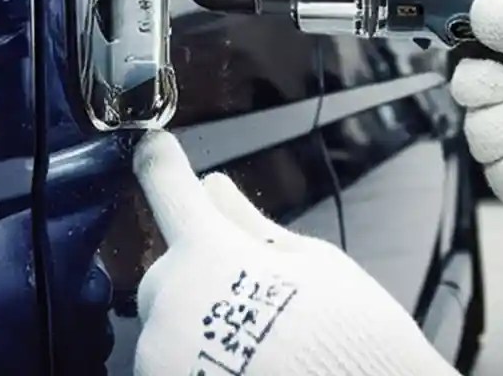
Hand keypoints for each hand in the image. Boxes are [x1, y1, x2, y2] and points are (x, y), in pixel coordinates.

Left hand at [131, 131, 458, 375]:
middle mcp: (173, 299)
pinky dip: (196, 363)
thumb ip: (249, 227)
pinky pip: (170, 362)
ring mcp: (161, 353)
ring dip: (198, 327)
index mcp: (210, 252)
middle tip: (258, 301)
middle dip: (199, 277)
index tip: (152, 148)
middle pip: (168, 272)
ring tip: (261, 349)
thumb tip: (214, 187)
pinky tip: (245, 369)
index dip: (160, 163)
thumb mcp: (313, 265)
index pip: (168, 188)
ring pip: (167, 324)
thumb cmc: (350, 339)